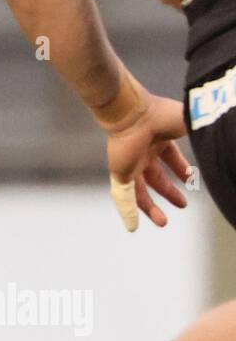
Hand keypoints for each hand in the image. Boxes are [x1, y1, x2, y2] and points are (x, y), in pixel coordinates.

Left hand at [101, 90, 191, 230]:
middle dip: (169, 191)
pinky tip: (132, 226)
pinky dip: (128, 211)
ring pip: (140, 190)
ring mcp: (130, 162)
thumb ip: (203, 135)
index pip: (171, 157)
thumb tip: (220, 140)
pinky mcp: (120, 171)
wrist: (134, 114)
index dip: (182, 169)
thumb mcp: (190, 124)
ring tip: (163, 222)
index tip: (191, 179)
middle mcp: (143, 150)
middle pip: (156, 176)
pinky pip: (123, 195)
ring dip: (151, 207)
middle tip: (183, 204)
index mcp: (159, 137)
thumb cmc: (162, 113)